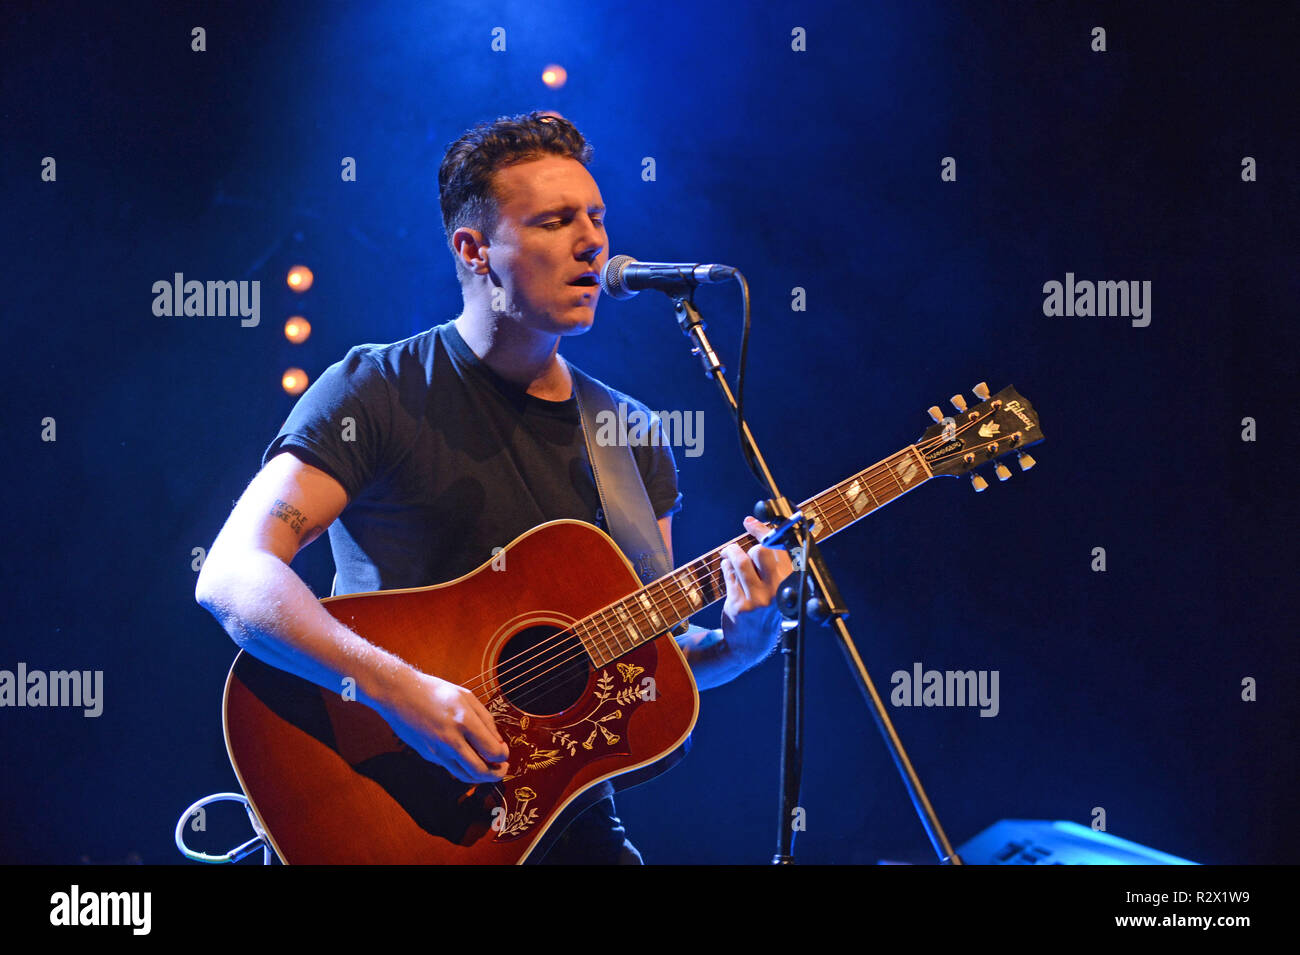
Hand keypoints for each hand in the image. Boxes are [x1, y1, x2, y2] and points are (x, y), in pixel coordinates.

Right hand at [374, 669, 510, 783]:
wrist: (399, 693)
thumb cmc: (434, 691)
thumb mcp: (466, 696)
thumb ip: (485, 719)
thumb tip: (498, 742)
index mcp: (464, 720)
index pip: (493, 751)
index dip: (503, 755)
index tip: (503, 751)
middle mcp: (451, 739)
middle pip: (480, 771)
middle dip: (496, 774)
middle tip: (502, 768)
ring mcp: (438, 750)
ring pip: (465, 776)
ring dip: (481, 777)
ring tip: (489, 769)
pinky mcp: (428, 756)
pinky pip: (451, 768)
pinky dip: (463, 769)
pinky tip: (468, 759)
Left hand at [718, 516, 793, 670]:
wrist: (751, 645)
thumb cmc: (766, 612)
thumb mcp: (778, 591)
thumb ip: (774, 565)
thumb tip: (761, 531)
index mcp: (791, 584)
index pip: (781, 549)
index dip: (764, 531)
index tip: (751, 522)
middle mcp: (777, 592)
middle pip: (761, 552)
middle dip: (748, 545)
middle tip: (740, 546)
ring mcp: (758, 599)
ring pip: (741, 561)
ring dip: (731, 553)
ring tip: (728, 553)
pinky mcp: (739, 605)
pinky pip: (729, 576)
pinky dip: (726, 567)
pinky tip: (726, 567)